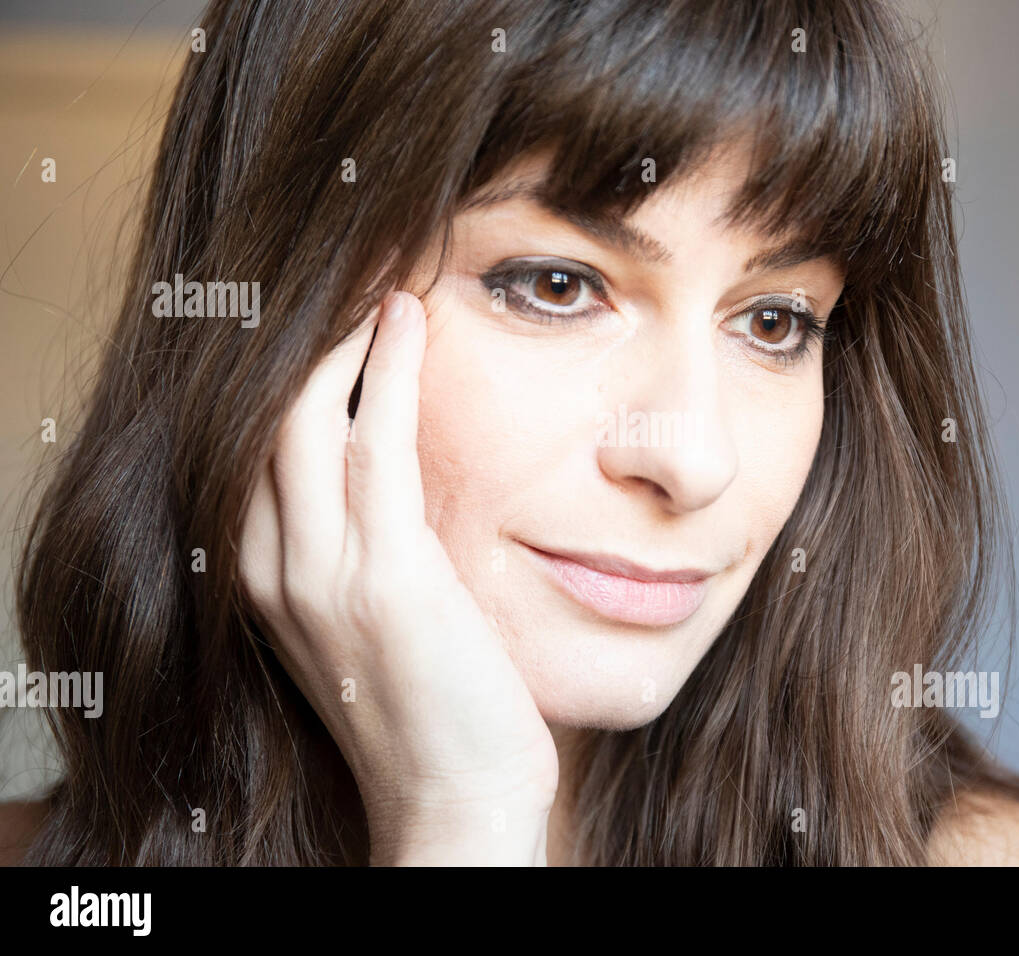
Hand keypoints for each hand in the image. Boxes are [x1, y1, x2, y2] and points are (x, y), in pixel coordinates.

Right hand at [238, 291, 556, 864]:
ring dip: (339, 334)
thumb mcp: (371, 614)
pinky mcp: (381, 580)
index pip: (252, 441)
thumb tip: (383, 459)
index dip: (283, 363)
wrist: (456, 796)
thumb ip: (358, 541)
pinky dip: (385, 371)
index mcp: (267, 576)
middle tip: (349, 262)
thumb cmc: (431, 702)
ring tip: (378, 270)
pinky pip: (370, 445)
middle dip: (300, 333)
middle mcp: (273, 569)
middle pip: (259, 416)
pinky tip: (405, 319)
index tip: (326, 301)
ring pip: (300, 417)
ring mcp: (319, 575)